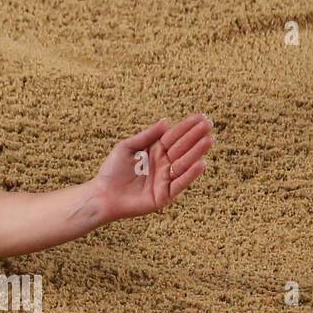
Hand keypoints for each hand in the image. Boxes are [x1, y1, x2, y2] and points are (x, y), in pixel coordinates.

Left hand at [91, 113, 214, 220]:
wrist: (103, 195)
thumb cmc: (112, 171)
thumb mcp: (127, 147)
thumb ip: (147, 136)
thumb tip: (166, 121)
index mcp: (154, 151)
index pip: (174, 136)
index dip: (187, 127)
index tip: (202, 117)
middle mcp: (163, 164)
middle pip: (181, 148)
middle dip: (195, 136)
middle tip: (209, 124)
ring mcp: (165, 179)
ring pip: (184, 163)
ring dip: (197, 152)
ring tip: (209, 140)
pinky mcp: (165, 195)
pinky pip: (180, 183)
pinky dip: (190, 174)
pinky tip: (201, 163)